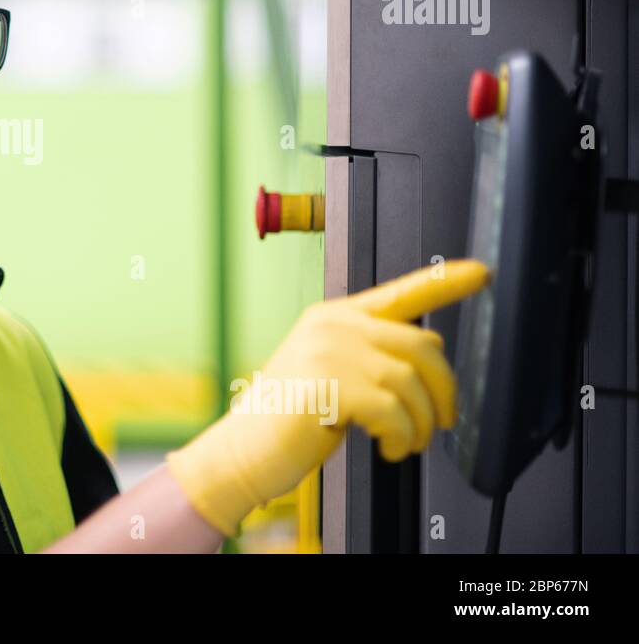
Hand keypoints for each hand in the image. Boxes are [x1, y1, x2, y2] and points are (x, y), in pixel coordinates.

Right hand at [165, 259, 488, 535]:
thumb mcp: (331, 374)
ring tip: (406, 442)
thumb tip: (428, 362)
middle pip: (421, 345)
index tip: (480, 273)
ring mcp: (328, 352)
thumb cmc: (287, 418)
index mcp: (334, 317)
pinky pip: (394, 411)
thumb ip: (371, 357)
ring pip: (411, 382)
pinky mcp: (329, 384)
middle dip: (444, 391)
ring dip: (421, 423)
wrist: (243, 450)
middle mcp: (332, 326)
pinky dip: (401, 437)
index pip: (400, 292)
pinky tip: (388, 448)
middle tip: (442, 422)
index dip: (445, 281)